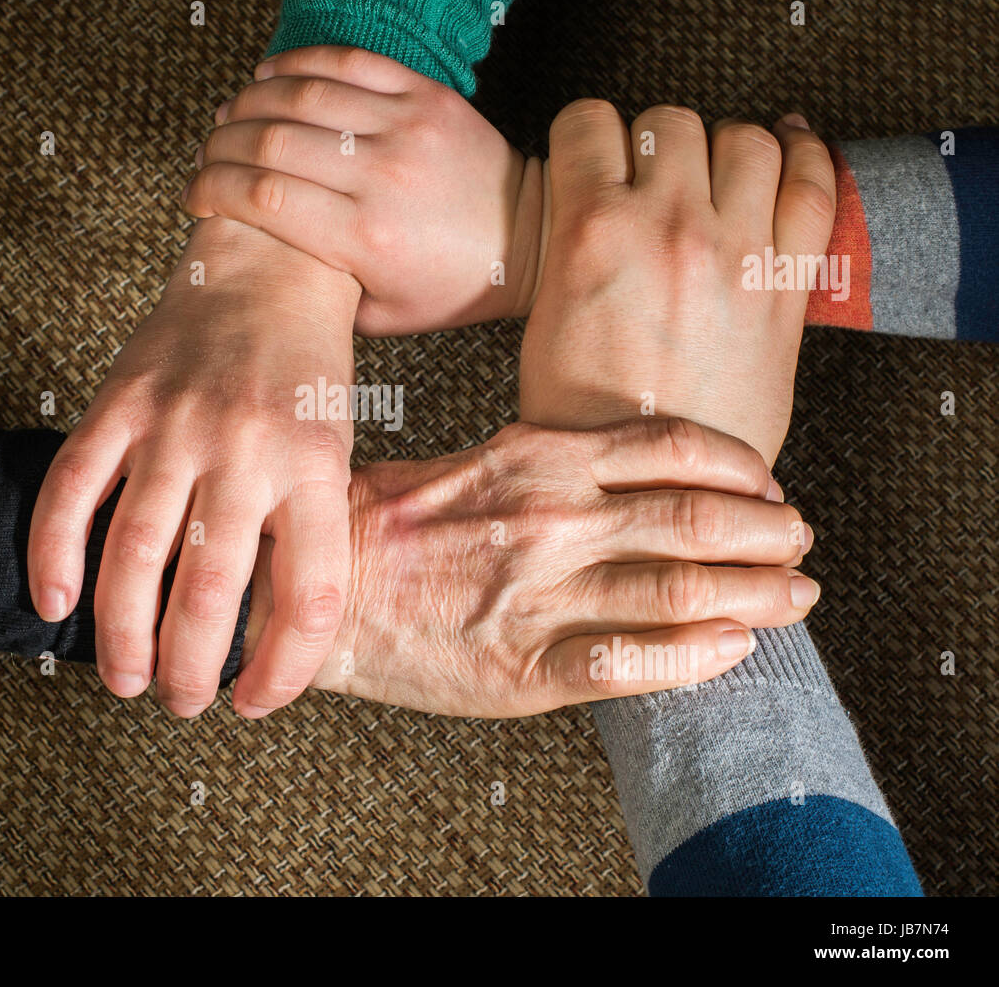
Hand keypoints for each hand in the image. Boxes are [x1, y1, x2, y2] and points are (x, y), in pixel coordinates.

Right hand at [28, 216, 360, 718]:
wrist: (270, 265)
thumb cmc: (307, 373)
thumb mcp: (332, 448)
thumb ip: (300, 527)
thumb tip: (255, 632)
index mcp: (316, 466)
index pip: (308, 596)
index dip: (283, 669)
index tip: (255, 702)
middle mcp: (247, 449)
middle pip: (209, 591)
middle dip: (190, 668)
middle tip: (181, 703)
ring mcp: (176, 423)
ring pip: (134, 554)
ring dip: (122, 634)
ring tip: (125, 680)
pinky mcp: (119, 399)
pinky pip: (72, 488)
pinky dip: (54, 553)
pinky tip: (54, 604)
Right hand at [182, 46, 542, 334]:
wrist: (528, 240)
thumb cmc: (451, 287)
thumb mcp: (380, 315)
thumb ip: (320, 294)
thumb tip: (260, 260)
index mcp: (366, 237)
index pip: (262, 198)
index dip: (212, 190)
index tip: (194, 195)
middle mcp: (383, 176)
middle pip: (270, 141)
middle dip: (220, 145)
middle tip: (205, 155)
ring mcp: (406, 127)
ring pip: (302, 95)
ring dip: (250, 99)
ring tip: (230, 114)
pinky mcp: (426, 95)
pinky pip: (349, 62)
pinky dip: (299, 62)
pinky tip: (270, 73)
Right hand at [242, 420, 816, 717]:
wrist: (316, 588)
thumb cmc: (392, 522)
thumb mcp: (481, 460)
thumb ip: (561, 462)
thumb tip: (644, 472)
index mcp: (541, 459)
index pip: (673, 449)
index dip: (741, 468)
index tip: (769, 484)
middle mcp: (552, 519)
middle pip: (697, 520)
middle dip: (770, 535)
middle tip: (801, 545)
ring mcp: (540, 595)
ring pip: (680, 590)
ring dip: (757, 597)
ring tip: (795, 599)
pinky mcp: (522, 667)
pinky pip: (631, 664)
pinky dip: (695, 657)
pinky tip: (732, 651)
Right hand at [521, 101, 836, 465]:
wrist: (648, 485)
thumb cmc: (588, 420)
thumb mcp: (545, 319)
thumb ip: (572, 244)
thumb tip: (596, 201)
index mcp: (591, 233)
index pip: (588, 121)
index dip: (587, 134)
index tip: (594, 152)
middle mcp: (667, 227)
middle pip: (670, 121)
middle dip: (656, 144)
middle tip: (652, 179)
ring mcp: (736, 250)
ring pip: (746, 139)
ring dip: (725, 148)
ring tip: (714, 174)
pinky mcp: (785, 282)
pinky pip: (814, 185)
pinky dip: (806, 153)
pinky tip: (792, 145)